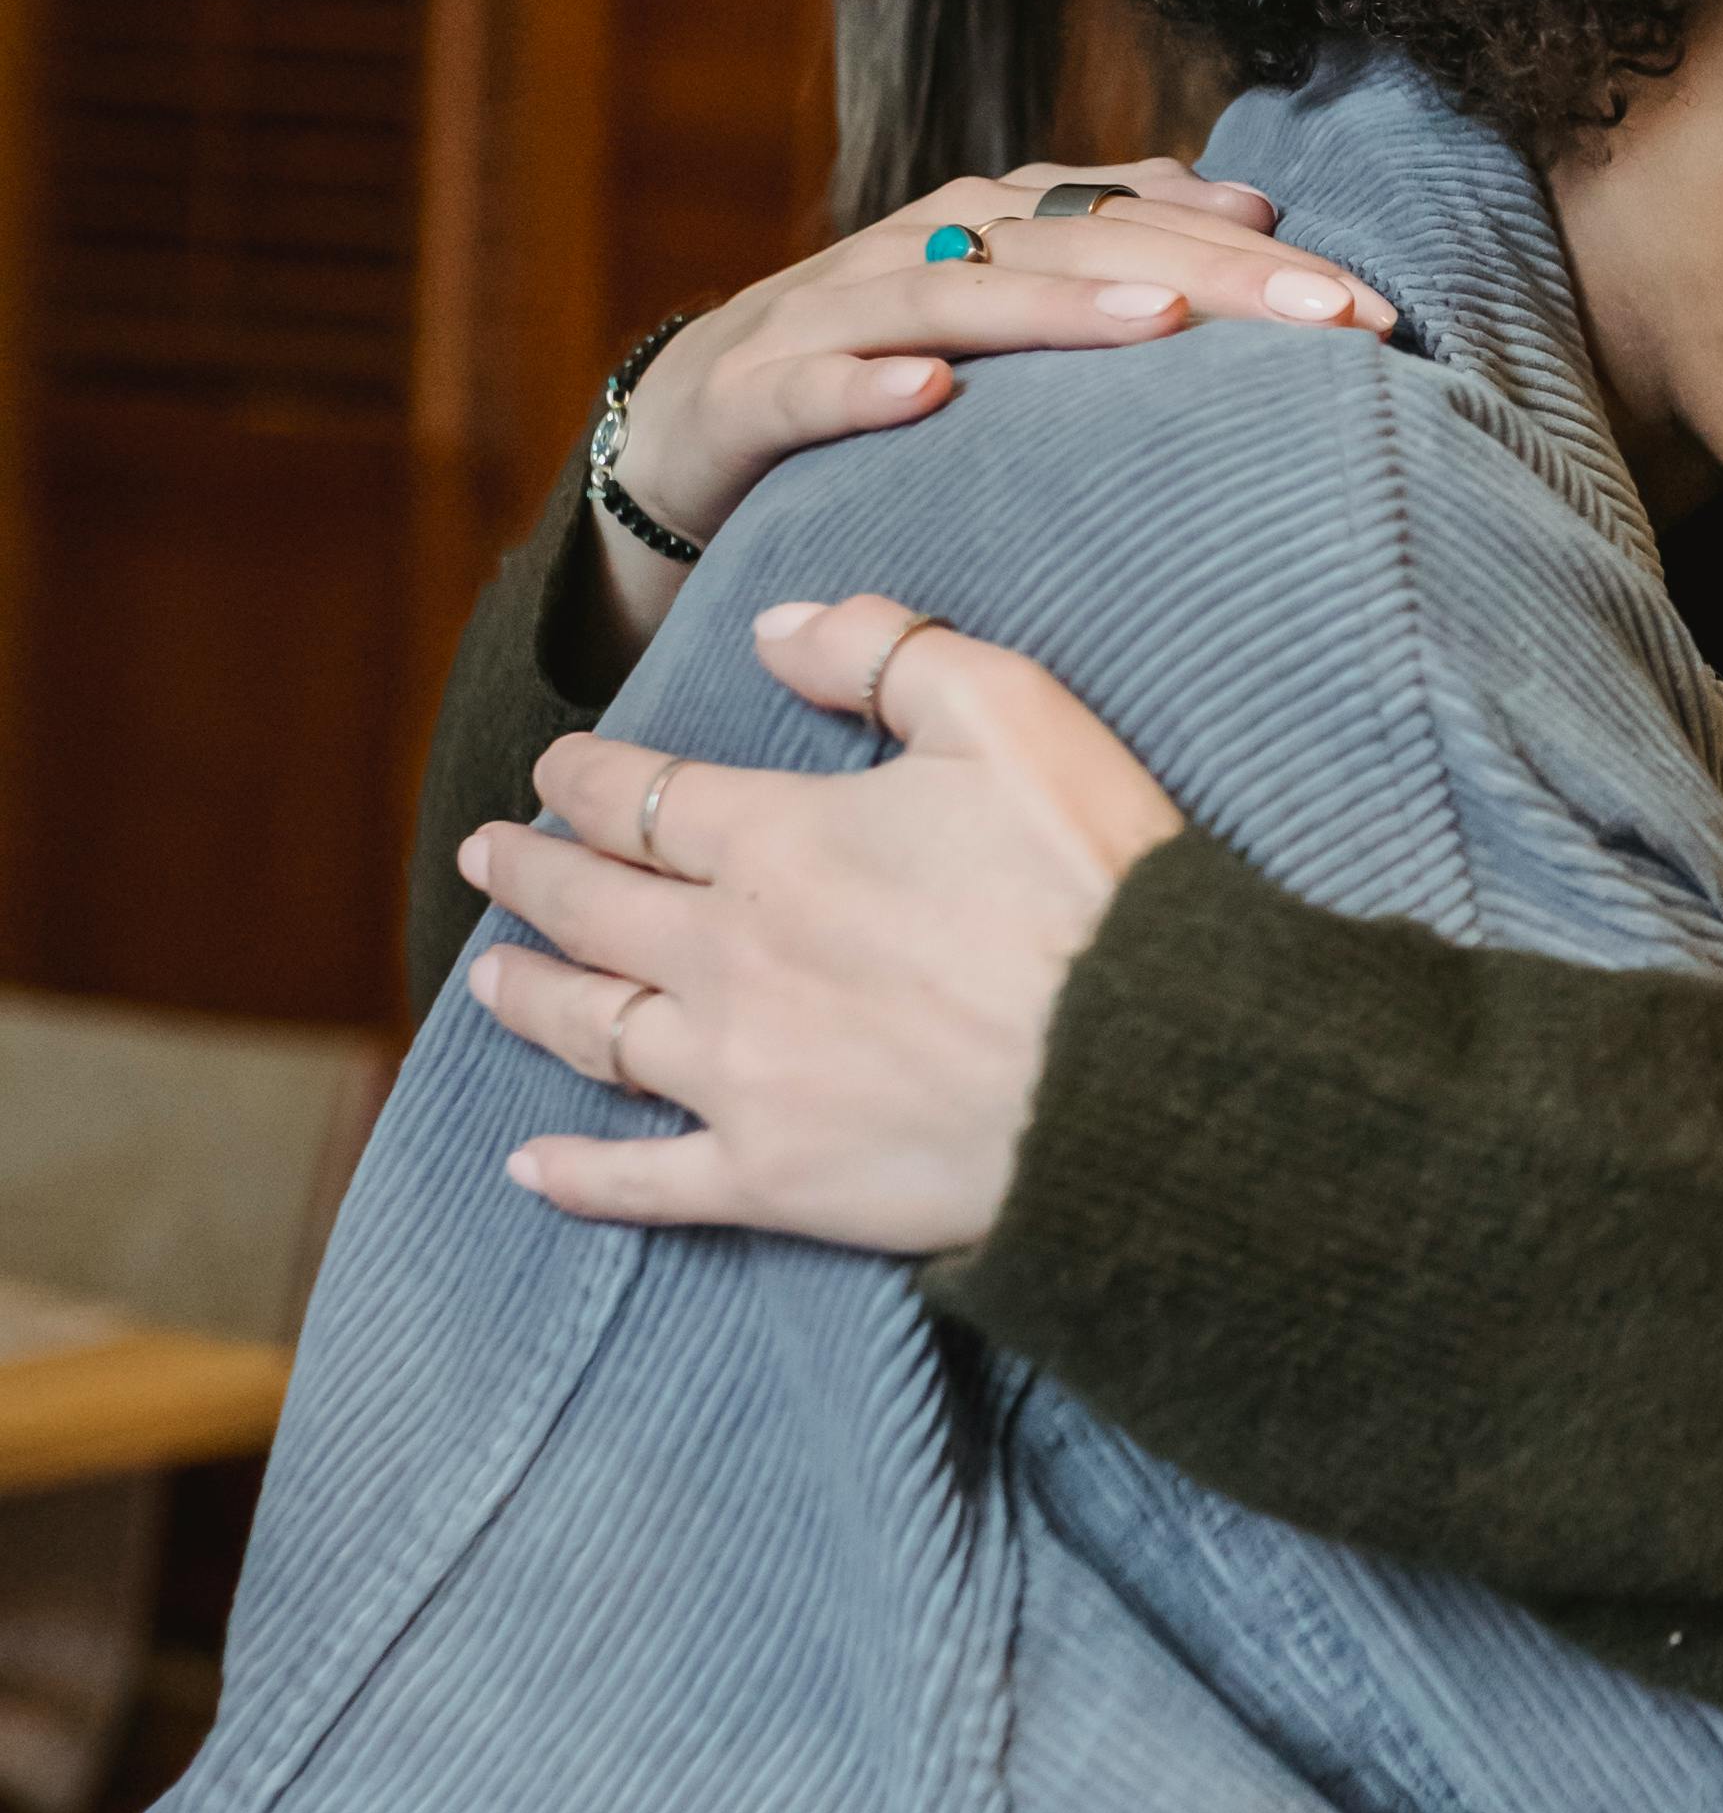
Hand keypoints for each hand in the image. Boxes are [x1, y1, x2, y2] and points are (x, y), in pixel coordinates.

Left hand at [458, 597, 1185, 1250]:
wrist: (1145, 1071)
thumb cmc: (1090, 884)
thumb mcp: (1010, 711)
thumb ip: (882, 651)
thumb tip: (773, 630)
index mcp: (776, 841)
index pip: (639, 797)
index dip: (584, 777)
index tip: (557, 769)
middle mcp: (727, 957)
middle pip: (592, 907)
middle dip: (529, 873)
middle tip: (487, 856)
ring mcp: (738, 1075)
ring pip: (592, 1031)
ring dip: (528, 998)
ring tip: (487, 977)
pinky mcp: (773, 1178)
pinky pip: (644, 1181)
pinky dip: (578, 1175)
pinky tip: (530, 1168)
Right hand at [582, 166, 1395, 657]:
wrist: (678, 440)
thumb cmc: (867, 376)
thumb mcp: (1000, 313)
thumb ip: (1110, 247)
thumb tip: (1254, 202)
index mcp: (985, 227)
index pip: (1136, 221)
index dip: (1254, 256)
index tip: (1373, 309)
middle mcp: (913, 249)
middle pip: (1069, 245)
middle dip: (1203, 272)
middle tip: (1322, 313)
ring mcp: (822, 318)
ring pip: (947, 294)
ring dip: (1053, 307)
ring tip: (1162, 323)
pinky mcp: (744, 398)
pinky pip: (804, 387)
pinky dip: (863, 384)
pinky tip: (929, 394)